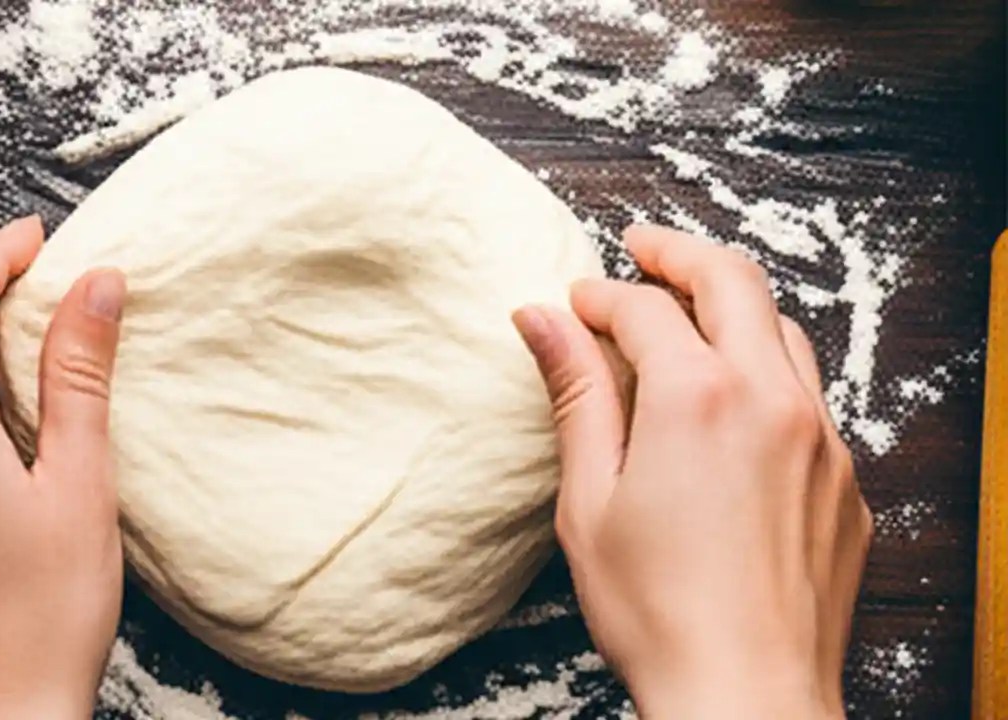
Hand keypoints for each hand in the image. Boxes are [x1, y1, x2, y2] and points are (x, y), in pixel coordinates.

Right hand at [513, 225, 871, 719]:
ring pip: (783, 330)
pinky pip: (809, 394)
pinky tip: (736, 401)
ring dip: (734, 304)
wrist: (746, 696)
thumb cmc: (655, 610)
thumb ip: (575, 394)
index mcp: (696, 397)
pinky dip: (768, 369)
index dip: (599, 297)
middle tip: (642, 245)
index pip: (643, 308)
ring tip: (691, 311)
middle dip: (679, 253)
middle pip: (733, 282)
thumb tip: (541, 320)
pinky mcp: (846, 478)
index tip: (571, 306)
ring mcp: (821, 437)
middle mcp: (770, 398)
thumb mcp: (590, 497)